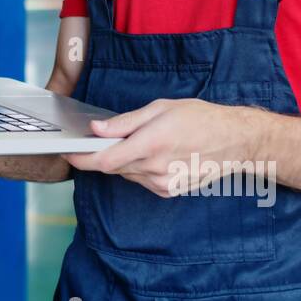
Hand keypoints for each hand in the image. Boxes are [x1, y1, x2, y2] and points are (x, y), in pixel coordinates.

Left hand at [62, 98, 262, 195]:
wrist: (234, 142)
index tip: (67, 150)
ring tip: (141, 141)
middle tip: (100, 138)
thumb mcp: (160, 109)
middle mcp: (155, 168)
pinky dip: (138, 168)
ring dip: (123, 160)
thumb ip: (125, 122)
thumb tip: (96, 128)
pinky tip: (154, 154)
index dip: (81, 157)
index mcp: (151, 144)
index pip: (104, 160)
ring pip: (126, 173)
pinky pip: (140, 180)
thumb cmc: (199, 118)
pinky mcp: (168, 191)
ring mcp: (162, 183)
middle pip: (112, 167)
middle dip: (101, 153)